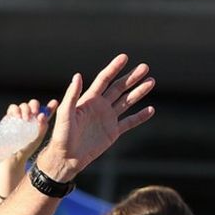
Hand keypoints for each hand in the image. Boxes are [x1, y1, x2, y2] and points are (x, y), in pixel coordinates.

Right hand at [4, 98, 56, 167]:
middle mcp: (29, 117)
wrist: (14, 154)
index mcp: (38, 122)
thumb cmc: (27, 148)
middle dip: (35, 106)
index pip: (45, 111)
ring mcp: (19, 116)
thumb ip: (42, 126)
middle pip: (33, 104)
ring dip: (26, 109)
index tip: (54, 103)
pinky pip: (12, 108)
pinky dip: (16, 110)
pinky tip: (18, 117)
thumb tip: (41, 115)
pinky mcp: (9, 117)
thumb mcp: (38, 137)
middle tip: (35, 112)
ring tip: (26, 118)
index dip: (50, 106)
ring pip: (23, 105)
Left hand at [37, 54, 154, 181]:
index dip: (113, 68)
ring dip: (138, 92)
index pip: (104, 80)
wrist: (67, 157)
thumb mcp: (65, 113)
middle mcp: (100, 106)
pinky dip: (140, 116)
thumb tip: (78, 75)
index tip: (124, 57)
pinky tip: (151, 109)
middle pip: (118, 88)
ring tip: (151, 81)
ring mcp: (107, 118)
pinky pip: (129, 122)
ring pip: (126, 102)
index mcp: (88, 100)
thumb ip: (72, 95)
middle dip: (131, 77)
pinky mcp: (113, 132)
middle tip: (145, 67)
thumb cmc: (62, 135)